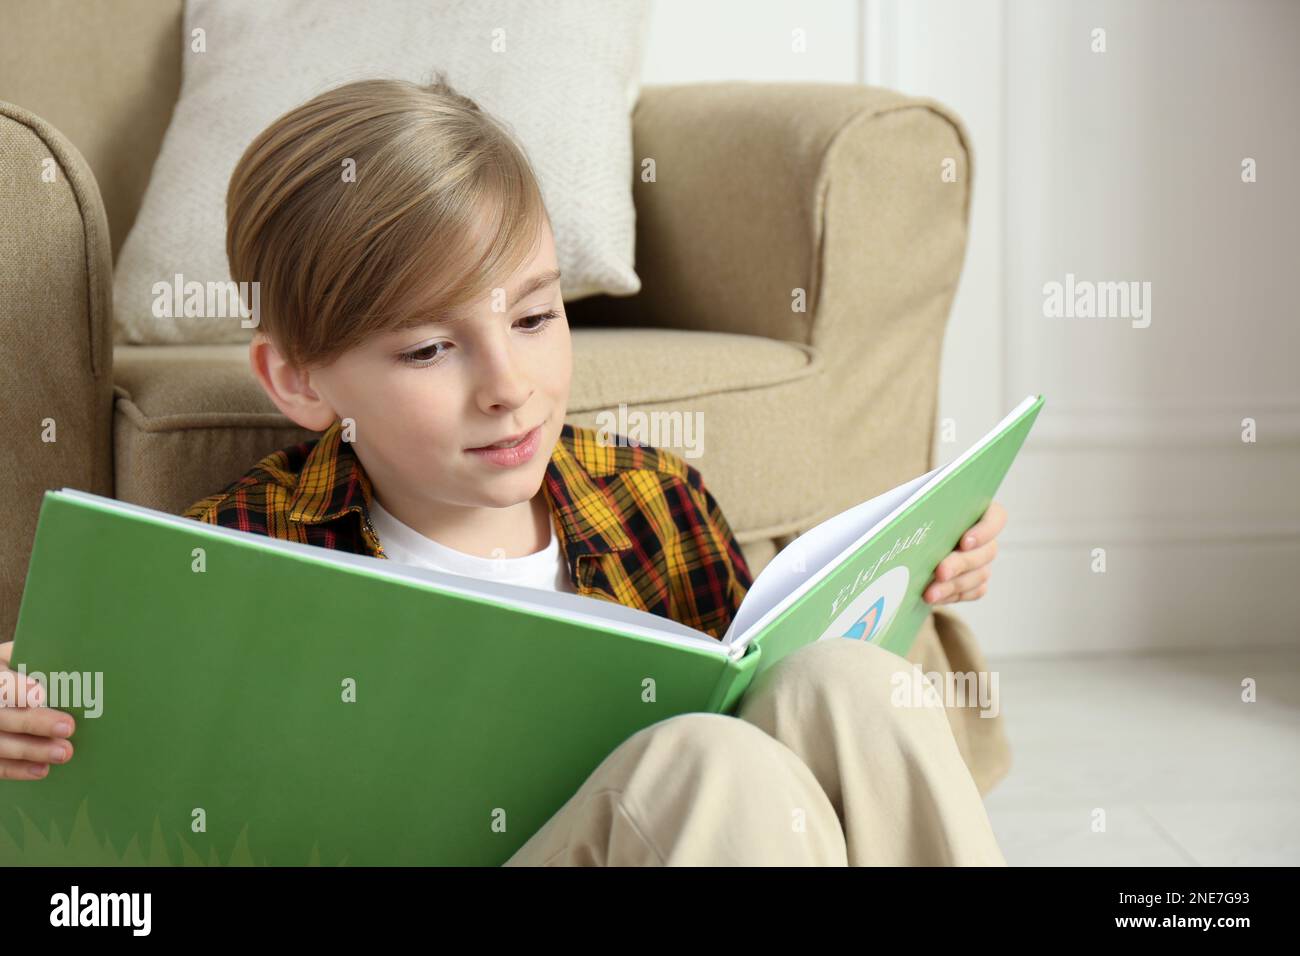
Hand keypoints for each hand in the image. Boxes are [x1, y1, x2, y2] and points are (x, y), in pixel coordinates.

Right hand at [0, 641, 75, 779]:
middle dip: (35, 723)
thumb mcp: (26, 657)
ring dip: (32, 750)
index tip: (40, 694)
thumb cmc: (24, 671)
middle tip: (69, 727)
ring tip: (65, 753)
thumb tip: (78, 659)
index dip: (18, 689)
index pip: (1, 683)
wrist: (5, 693)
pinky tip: (42, 770)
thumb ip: (44, 660)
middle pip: (3, 716)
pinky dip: (18, 769)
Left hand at [923, 501, 1006, 604]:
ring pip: (979, 575)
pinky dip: (954, 595)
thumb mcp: (918, 509)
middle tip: (940, 572)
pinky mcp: (977, 582)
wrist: (909, 546)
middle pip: (986, 551)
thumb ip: (923, 510)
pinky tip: (935, 598)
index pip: (996, 518)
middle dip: (960, 564)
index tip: (964, 542)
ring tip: (929, 593)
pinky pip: (974, 592)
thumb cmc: (915, 519)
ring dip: (953, 585)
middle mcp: (985, 537)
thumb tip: (914, 519)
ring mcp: (982, 561)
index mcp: (978, 511)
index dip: (984, 531)